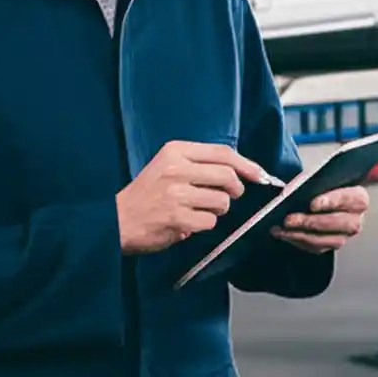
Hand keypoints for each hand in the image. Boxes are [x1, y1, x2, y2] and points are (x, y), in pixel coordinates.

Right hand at [117, 141, 270, 255]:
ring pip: (222, 201)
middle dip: (236, 189)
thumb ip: (198, 164)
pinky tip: (188, 223)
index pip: (222, 153)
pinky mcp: (177, 218)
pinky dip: (204, 225)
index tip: (260, 175)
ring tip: (198, 210)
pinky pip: (210, 222)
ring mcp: (177, 194)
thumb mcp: (167, 165)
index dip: (247, 165)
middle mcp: (177, 169)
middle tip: (230, 196)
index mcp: (175, 151)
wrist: (117, 220)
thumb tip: (240, 170)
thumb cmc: (146, 194)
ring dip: (217, 210)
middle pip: (228, 176)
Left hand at [271, 185, 368, 253]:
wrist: (323, 196)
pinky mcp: (331, 245)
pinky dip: (298, 241)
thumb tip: (290, 191)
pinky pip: (317, 248)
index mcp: (357, 197)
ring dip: (302, 235)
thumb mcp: (318, 178)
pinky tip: (283, 234)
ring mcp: (345, 235)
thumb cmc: (323, 185)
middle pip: (338, 223)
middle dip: (311, 222)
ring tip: (282, 229)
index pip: (348, 198)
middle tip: (289, 219)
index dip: (331, 201)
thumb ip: (307, 182)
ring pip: (328, 240)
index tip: (312, 204)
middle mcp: (355, 218)